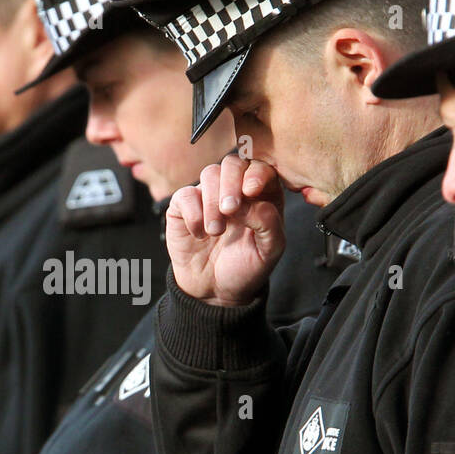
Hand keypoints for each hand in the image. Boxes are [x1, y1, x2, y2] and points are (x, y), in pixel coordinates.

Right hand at [165, 154, 285, 305]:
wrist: (215, 290)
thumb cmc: (246, 267)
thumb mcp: (269, 251)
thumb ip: (269, 222)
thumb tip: (249, 200)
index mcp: (263, 195)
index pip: (261, 168)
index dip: (256, 173)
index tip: (251, 191)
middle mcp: (236, 189)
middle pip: (233, 163)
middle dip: (231, 183)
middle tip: (230, 211)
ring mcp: (209, 195)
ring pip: (209, 173)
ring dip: (212, 202)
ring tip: (215, 232)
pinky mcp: (185, 206)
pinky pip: (186, 194)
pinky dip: (193, 214)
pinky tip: (199, 234)